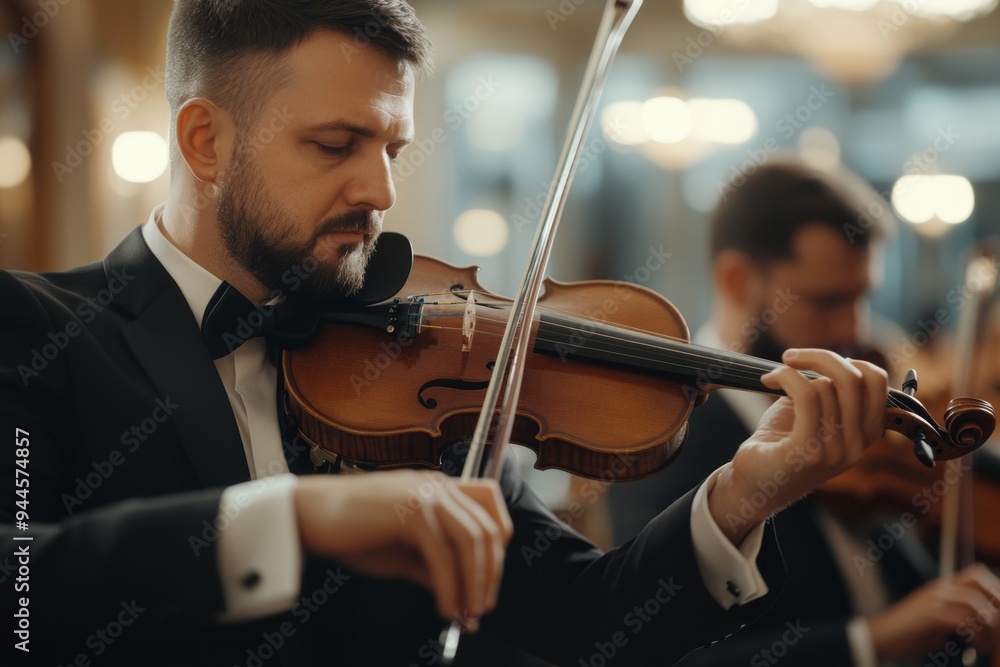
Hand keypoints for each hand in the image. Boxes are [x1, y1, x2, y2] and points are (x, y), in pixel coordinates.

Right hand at [294, 470, 513, 625]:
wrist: (308, 516)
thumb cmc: (351, 531)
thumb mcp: (402, 551)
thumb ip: (433, 565)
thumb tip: (460, 593)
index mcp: (439, 489)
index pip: (489, 512)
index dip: (498, 550)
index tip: (489, 583)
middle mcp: (437, 487)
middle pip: (485, 530)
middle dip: (489, 575)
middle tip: (482, 609)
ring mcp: (425, 496)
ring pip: (470, 542)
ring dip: (474, 584)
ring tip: (467, 613)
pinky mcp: (409, 512)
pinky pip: (442, 556)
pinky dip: (449, 588)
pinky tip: (445, 609)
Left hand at [708, 348, 886, 543]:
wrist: (752, 484)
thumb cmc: (780, 445)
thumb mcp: (813, 415)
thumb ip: (830, 391)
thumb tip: (829, 361)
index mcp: (864, 435)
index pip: (878, 383)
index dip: (851, 361)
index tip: (821, 362)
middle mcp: (855, 446)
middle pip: (854, 378)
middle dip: (821, 357)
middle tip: (791, 357)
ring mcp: (834, 451)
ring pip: (826, 386)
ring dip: (792, 370)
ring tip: (773, 376)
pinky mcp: (807, 451)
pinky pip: (806, 395)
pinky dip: (785, 377)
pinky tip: (768, 380)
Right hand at [868, 563, 999, 658]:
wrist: (880, 637)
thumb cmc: (905, 634)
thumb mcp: (934, 624)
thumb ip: (953, 622)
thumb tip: (975, 634)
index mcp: (940, 588)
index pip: (975, 575)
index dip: (993, 589)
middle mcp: (939, 589)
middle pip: (978, 580)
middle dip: (995, 600)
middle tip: (998, 625)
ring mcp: (934, 600)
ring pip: (974, 603)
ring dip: (989, 625)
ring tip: (990, 642)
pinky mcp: (931, 615)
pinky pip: (963, 621)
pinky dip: (977, 636)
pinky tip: (978, 646)